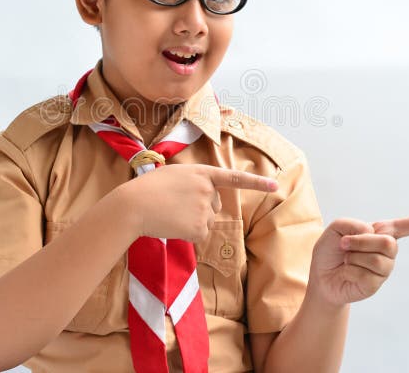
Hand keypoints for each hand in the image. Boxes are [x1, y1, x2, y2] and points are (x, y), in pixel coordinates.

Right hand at [118, 164, 277, 242]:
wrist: (134, 205)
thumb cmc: (147, 188)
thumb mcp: (173, 174)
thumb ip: (193, 182)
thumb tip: (204, 201)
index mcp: (201, 173)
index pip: (234, 178)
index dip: (256, 182)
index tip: (274, 185)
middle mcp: (208, 189)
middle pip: (215, 205)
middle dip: (200, 208)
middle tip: (174, 205)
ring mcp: (205, 209)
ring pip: (206, 221)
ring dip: (191, 221)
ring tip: (170, 214)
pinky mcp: (200, 227)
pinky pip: (200, 235)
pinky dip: (187, 234)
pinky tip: (172, 226)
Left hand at [309, 212, 408, 305]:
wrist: (321, 276)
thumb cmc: (330, 250)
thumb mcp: (336, 228)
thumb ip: (352, 224)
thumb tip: (371, 236)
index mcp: (383, 232)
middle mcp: (388, 250)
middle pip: (388, 242)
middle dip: (360, 242)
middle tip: (344, 245)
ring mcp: (385, 268)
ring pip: (377, 259)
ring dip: (353, 256)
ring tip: (346, 259)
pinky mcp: (376, 284)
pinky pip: (366, 274)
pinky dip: (350, 271)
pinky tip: (347, 273)